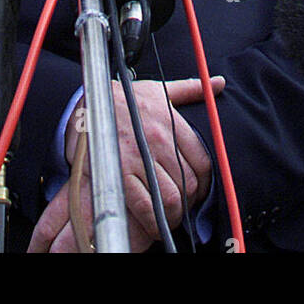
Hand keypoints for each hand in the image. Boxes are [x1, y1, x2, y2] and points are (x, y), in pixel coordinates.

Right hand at [27, 75, 223, 253]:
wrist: (86, 101)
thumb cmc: (123, 98)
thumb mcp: (157, 89)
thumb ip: (188, 90)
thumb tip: (217, 84)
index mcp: (170, 121)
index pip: (203, 162)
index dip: (204, 184)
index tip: (198, 190)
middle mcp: (157, 140)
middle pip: (188, 184)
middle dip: (188, 201)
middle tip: (181, 205)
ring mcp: (138, 158)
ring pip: (171, 199)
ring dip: (172, 214)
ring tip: (167, 215)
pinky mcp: (119, 173)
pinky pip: (145, 206)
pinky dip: (153, 220)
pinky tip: (151, 219)